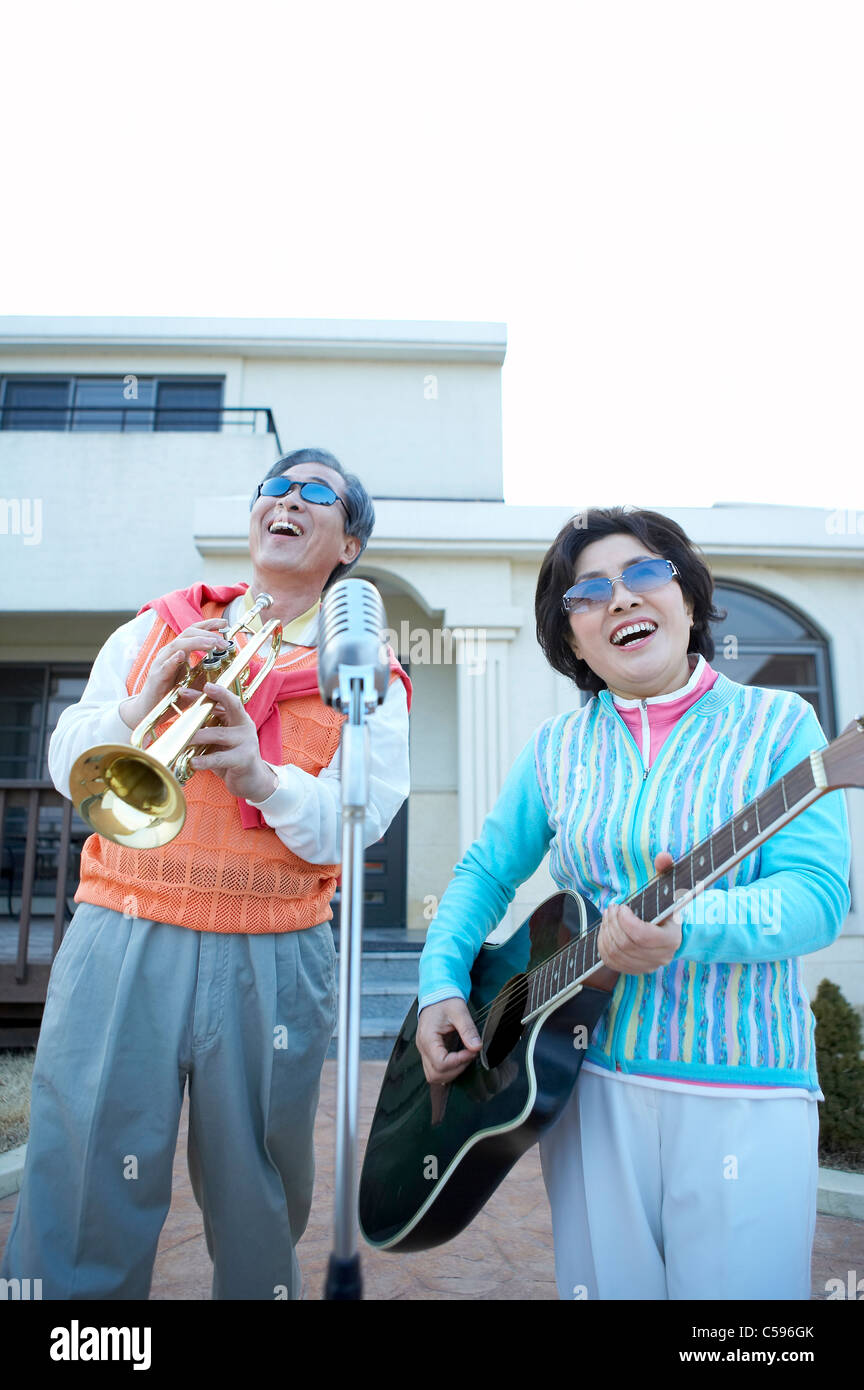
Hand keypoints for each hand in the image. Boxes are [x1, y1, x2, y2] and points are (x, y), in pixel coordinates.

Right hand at [120, 618, 230, 731]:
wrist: (150, 709)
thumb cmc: (172, 693)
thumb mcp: (194, 679)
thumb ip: (206, 669)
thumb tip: (225, 662)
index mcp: (179, 651)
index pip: (194, 631)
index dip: (209, 624)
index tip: (225, 622)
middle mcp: (169, 653)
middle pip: (187, 634)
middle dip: (207, 634)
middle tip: (223, 642)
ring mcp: (161, 663)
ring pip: (178, 645)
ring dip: (196, 643)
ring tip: (212, 644)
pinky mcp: (157, 676)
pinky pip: (165, 665)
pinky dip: (174, 660)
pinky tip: (182, 656)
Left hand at [187, 683, 278, 802]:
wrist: (253, 781)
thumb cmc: (233, 758)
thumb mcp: (220, 741)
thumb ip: (207, 729)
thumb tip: (182, 722)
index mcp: (239, 719)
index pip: (226, 700)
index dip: (211, 692)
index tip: (188, 690)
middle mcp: (245, 726)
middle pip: (230, 706)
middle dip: (206, 702)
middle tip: (184, 701)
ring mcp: (247, 742)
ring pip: (219, 734)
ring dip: (197, 736)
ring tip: (181, 740)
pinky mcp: (244, 759)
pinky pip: (221, 758)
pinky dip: (205, 760)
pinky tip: (193, 762)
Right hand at [416, 997, 481, 1083]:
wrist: (437, 994)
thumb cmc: (446, 1001)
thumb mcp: (460, 1012)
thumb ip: (468, 1030)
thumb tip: (477, 1047)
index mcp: (427, 1038)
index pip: (441, 1063)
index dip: (459, 1061)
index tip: (472, 1051)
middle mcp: (422, 1047)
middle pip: (435, 1074)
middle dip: (456, 1070)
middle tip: (469, 1055)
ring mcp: (424, 1051)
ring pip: (433, 1076)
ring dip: (451, 1073)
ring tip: (464, 1058)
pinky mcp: (428, 1051)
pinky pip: (434, 1070)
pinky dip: (447, 1071)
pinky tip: (458, 1060)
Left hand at [597, 851, 682, 974]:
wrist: (669, 933)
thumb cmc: (666, 907)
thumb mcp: (668, 888)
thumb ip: (667, 871)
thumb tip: (663, 857)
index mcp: (672, 939)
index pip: (643, 936)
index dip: (626, 921)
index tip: (622, 906)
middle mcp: (661, 957)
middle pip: (626, 944)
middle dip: (613, 923)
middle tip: (612, 908)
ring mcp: (647, 967)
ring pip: (616, 952)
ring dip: (606, 931)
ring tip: (608, 916)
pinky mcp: (633, 970)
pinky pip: (610, 961)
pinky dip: (603, 943)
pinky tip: (606, 929)